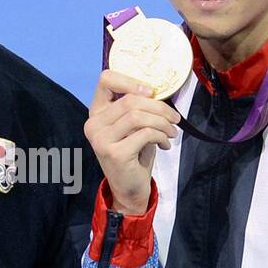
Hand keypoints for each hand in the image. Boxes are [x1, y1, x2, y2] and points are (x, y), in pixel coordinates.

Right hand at [85, 69, 179, 215]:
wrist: (129, 187)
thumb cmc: (134, 154)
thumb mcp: (134, 126)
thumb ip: (138, 107)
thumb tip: (159, 90)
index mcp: (96, 112)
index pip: (106, 80)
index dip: (131, 81)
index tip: (152, 92)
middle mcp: (94, 124)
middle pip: (130, 100)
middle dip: (159, 107)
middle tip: (174, 118)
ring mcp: (101, 139)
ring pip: (138, 116)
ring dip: (162, 122)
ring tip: (172, 132)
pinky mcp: (115, 153)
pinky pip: (145, 133)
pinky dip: (161, 136)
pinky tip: (165, 145)